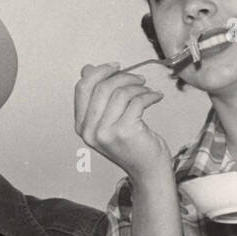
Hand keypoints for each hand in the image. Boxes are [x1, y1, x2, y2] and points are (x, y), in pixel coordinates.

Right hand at [74, 62, 170, 180]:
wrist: (147, 169)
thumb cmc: (131, 144)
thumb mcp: (109, 119)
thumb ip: (98, 97)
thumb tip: (88, 69)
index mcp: (82, 126)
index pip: (82, 88)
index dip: (99, 72)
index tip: (116, 66)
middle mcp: (89, 131)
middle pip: (102, 87)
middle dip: (123, 77)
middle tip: (139, 79)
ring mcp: (105, 132)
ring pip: (120, 93)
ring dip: (138, 87)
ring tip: (147, 90)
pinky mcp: (124, 132)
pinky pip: (136, 101)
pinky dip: (149, 95)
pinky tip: (155, 97)